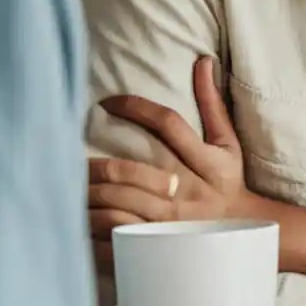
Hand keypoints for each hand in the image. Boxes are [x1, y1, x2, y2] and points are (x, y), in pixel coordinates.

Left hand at [87, 58, 254, 271]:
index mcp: (208, 161)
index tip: (107, 102)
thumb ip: (212, 103)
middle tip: (69, 149)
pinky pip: (117, 234)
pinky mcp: (158, 244)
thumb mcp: (227, 142)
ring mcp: (172, 221)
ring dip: (90, 192)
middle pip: (134, 169)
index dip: (136, 108)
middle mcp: (189, 190)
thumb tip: (203, 61)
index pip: (168, 125)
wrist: (238, 235)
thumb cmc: (228, 181)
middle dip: (98, 161)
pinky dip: (94, 225)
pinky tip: (77, 214)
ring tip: (67, 180)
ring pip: (120, 203)